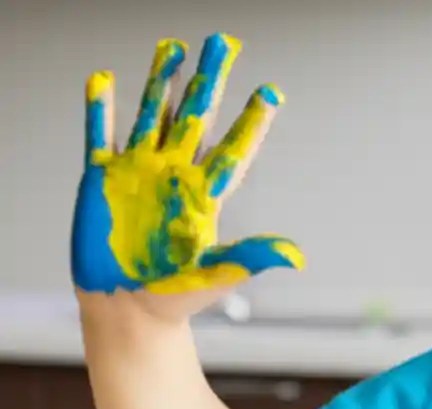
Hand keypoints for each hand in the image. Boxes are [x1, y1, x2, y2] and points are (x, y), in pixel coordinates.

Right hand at [71, 33, 302, 318]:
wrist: (128, 308)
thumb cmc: (175, 298)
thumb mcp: (215, 278)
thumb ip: (250, 259)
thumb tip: (295, 256)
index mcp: (205, 195)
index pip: (235, 149)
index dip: (252, 121)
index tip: (272, 91)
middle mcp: (175, 174)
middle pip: (196, 116)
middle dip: (209, 79)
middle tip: (223, 42)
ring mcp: (139, 172)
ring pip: (152, 115)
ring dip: (160, 81)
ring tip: (173, 46)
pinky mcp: (101, 179)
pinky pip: (100, 136)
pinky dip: (100, 109)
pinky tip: (104, 80)